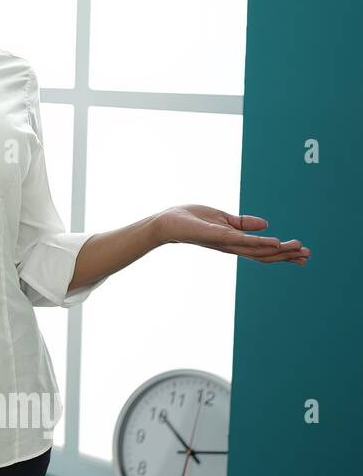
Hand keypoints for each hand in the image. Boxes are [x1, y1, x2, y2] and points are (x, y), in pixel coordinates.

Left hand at [152, 205, 309, 264]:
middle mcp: (232, 246)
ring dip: (279, 251)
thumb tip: (266, 224)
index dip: (282, 253)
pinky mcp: (217, 236)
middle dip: (286, 256)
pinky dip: (259, 242)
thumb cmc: (191, 220)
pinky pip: (242, 240)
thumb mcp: (223, 219)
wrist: (168, 222)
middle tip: (308, 255)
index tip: (302, 253)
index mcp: (235, 242)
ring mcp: (225, 242)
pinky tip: (275, 242)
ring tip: (298, 249)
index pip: (263, 251)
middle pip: (264, 255)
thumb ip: (243, 223)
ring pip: (257, 251)